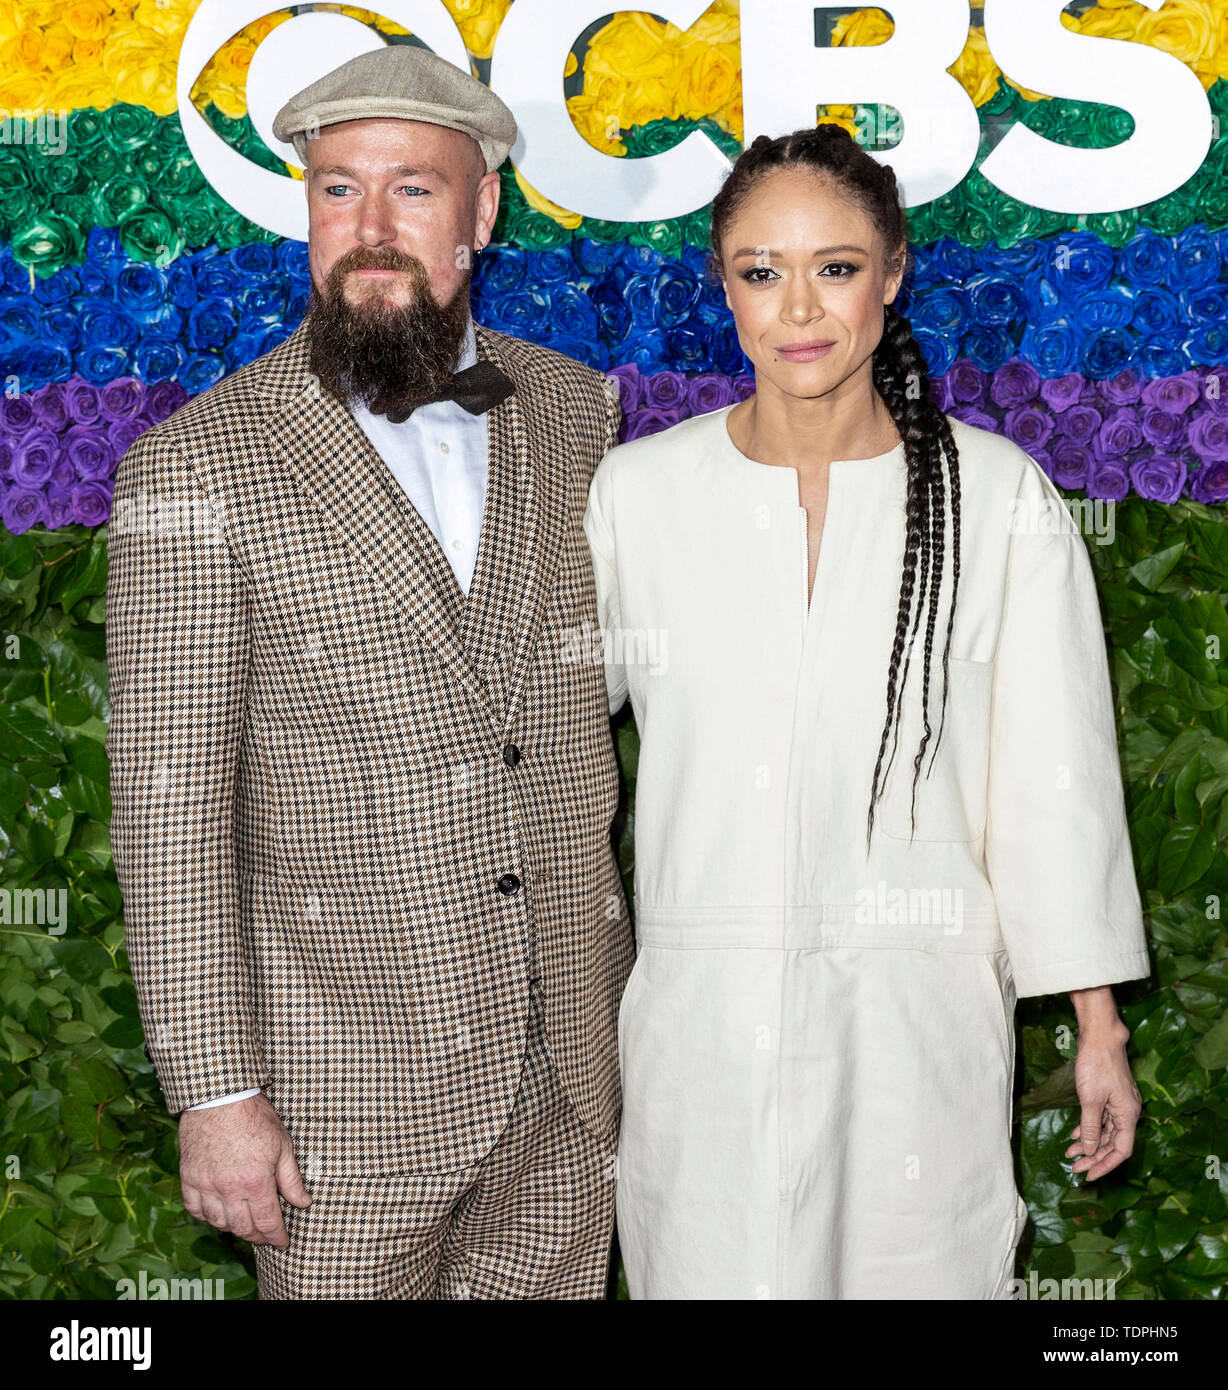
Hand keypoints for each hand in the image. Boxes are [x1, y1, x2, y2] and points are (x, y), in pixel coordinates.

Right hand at [178, 1093, 310, 1247]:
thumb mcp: (283, 1145)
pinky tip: (217, 1213)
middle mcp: (229, 1189)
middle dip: (257, 1236)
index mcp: (255, 1182)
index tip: (283, 1242)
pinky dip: (206, 1216)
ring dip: (233, 1228)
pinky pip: (194, 1208)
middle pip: (242, 1227)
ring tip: (244, 1225)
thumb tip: (304, 1202)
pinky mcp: (189, 1177)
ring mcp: (206, 1184)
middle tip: (266, 1237)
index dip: (277, 1236)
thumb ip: (292, 1179)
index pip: (267, 1222)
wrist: (221, 1096)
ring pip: (218, 1222)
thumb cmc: (256, 1117)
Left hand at [1064, 987, 1140, 1181]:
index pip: (1121, 1151)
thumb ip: (1091, 1127)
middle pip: (1113, 1144)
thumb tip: (1090, 1152)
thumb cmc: (1096, 1065)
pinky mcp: (1111, 1095)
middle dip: (1094, 1157)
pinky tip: (1077, 1134)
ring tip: (1070, 1152)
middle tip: (1074, 1167)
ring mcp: (1120, 1103)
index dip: (1105, 1165)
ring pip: (1106, 1132)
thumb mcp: (1090, 1100)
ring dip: (1090, 1143)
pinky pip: (1102, 1119)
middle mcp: (1127, 1112)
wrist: (1100, 1036)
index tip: (1088, 1175)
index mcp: (1128, 1116)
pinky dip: (1090, 1128)